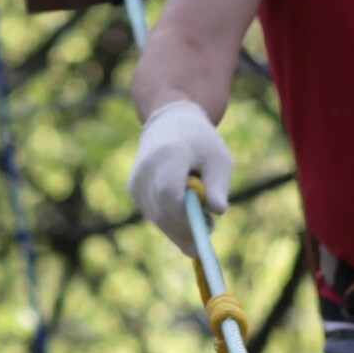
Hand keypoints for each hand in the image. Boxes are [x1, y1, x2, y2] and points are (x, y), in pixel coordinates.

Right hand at [131, 100, 235, 248]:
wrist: (169, 123)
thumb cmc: (200, 142)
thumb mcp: (218, 159)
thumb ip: (218, 185)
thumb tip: (218, 211)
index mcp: (168, 154)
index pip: (168, 193)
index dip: (186, 216)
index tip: (208, 224)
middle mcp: (145, 169)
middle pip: (163, 212)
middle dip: (188, 229)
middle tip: (211, 228)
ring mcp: (136, 181)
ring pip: (159, 220)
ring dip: (183, 227)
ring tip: (201, 212)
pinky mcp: (134, 191)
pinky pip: (156, 217)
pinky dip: (174, 221)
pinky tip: (185, 209)